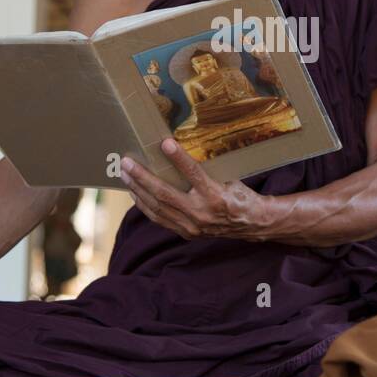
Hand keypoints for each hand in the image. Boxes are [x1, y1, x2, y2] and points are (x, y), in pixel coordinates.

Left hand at [120, 137, 272, 240]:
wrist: (251, 224)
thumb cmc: (240, 195)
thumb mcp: (229, 178)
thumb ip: (207, 170)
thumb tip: (182, 152)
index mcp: (216, 195)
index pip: (193, 174)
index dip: (178, 158)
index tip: (165, 143)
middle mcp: (201, 213)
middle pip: (165, 194)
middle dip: (142, 177)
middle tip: (126, 162)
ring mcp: (192, 226)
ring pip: (157, 208)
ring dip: (138, 191)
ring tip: (125, 175)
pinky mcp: (187, 233)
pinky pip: (160, 219)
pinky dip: (145, 205)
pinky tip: (136, 194)